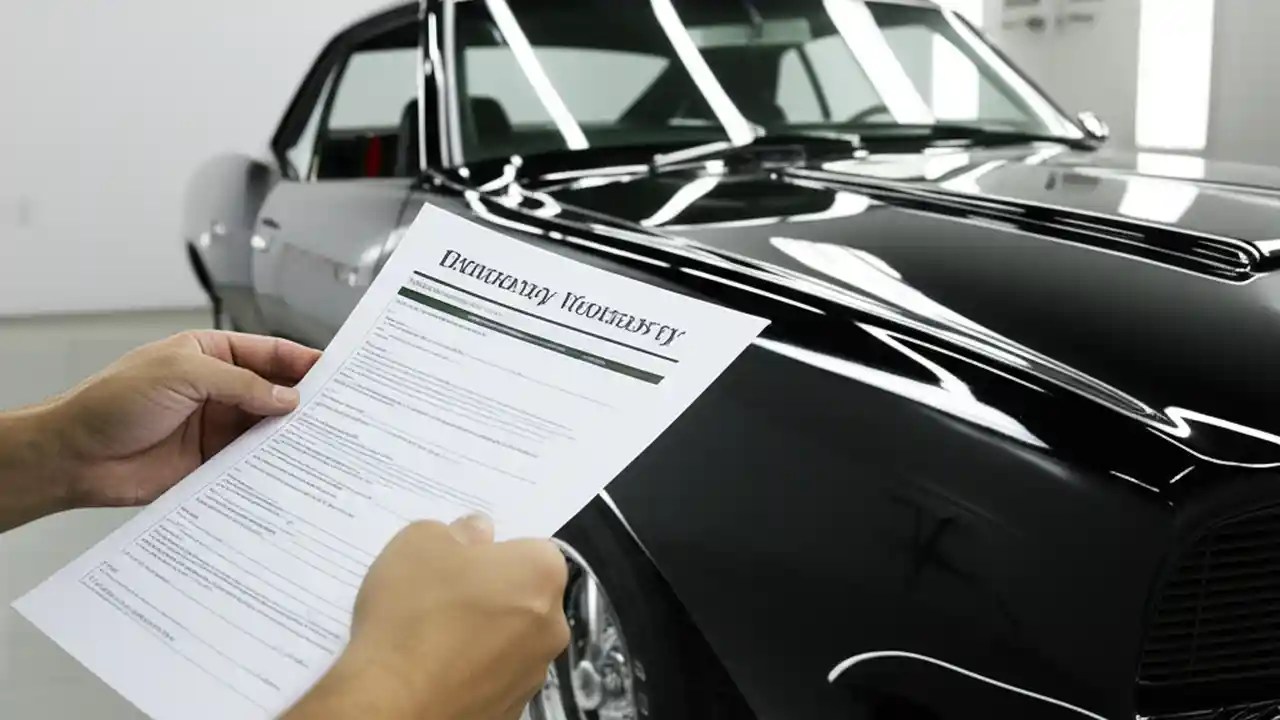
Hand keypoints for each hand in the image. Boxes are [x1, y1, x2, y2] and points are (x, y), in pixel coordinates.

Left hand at [0, 331, 319, 529]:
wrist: (75, 457)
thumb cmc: (112, 402)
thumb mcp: (181, 375)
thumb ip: (239, 384)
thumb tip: (286, 397)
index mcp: (210, 355)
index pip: (269, 352)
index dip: (303, 360)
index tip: (336, 371)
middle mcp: (218, 390)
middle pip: (274, 392)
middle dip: (305, 400)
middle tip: (340, 410)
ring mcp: (216, 427)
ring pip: (267, 428)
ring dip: (290, 435)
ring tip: (323, 440)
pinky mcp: (212, 463)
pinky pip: (251, 462)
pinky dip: (271, 465)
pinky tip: (291, 467)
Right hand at [286, 514, 569, 719]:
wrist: (393, 705)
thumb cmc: (412, 612)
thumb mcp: (420, 543)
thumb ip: (459, 532)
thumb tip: (479, 535)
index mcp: (542, 573)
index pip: (530, 551)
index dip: (493, 554)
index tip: (458, 565)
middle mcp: (553, 624)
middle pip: (526, 597)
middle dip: (493, 595)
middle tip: (443, 600)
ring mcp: (535, 674)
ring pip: (512, 640)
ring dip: (485, 636)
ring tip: (433, 641)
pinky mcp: (513, 711)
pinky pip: (496, 677)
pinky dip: (473, 673)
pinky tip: (436, 673)